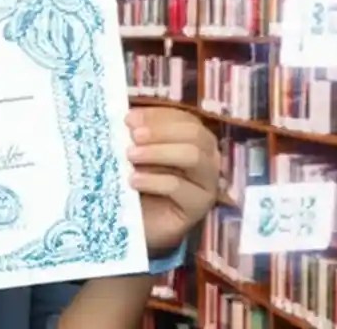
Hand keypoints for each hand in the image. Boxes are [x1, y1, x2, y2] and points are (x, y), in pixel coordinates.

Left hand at [125, 107, 218, 255]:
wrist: (139, 221)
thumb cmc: (140, 180)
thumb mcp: (137, 153)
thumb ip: (137, 135)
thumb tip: (129, 118)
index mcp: (195, 138)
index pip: (183, 118)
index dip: (156, 116)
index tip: (128, 119)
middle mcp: (207, 157)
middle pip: (194, 134)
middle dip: (161, 131)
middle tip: (132, 136)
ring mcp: (207, 182)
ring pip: (193, 156)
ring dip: (158, 152)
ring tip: (130, 156)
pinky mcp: (199, 206)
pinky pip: (179, 187)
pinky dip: (153, 180)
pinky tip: (133, 180)